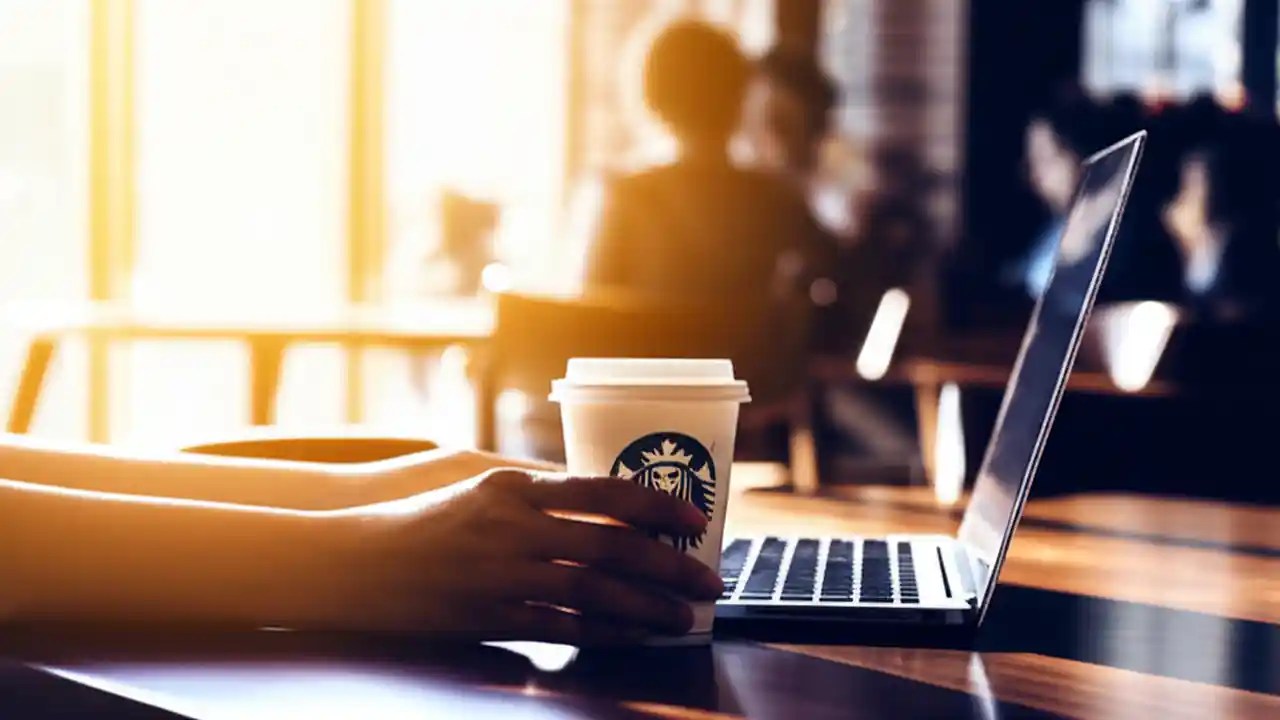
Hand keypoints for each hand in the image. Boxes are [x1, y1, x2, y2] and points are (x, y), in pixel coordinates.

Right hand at [330, 469, 723, 644]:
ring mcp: (502, 574)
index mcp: (515, 485)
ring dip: (648, 607)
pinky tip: (633, 637)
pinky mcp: (491, 616)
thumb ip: (539, 489)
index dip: (657, 505)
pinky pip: (562, 627)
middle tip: (707, 580)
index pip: (603, 490)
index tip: (695, 519)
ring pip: (595, 592)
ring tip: (682, 617)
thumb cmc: (422, 515)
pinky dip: (605, 633)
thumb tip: (600, 499)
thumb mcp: (480, 483)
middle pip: (612, 545)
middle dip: (670, 565)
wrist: (357, 560)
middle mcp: (514, 527)